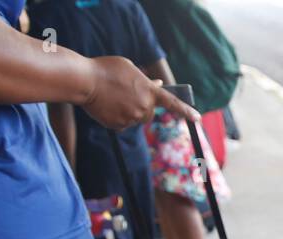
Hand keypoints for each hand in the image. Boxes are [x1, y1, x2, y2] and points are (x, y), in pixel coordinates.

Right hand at [82, 56, 198, 129]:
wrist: (85, 81)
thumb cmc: (106, 69)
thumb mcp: (129, 68)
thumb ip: (145, 80)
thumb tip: (158, 85)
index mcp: (149, 91)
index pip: (172, 103)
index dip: (185, 111)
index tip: (198, 118)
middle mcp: (144, 107)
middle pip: (148, 113)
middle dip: (141, 107)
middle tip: (124, 94)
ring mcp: (132, 118)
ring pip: (134, 119)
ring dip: (127, 111)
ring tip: (112, 97)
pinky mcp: (119, 126)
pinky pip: (122, 124)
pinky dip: (115, 117)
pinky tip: (105, 105)